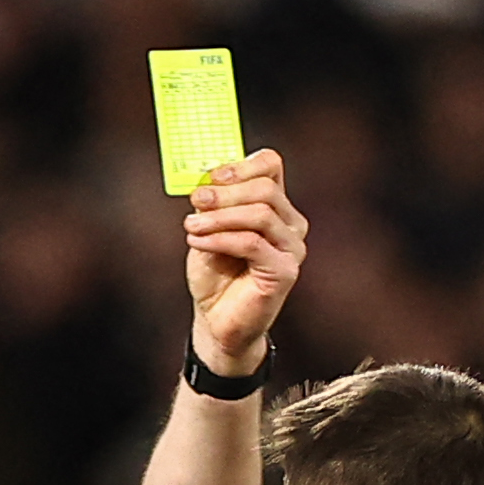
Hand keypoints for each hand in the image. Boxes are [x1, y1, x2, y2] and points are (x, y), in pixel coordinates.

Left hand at [182, 150, 306, 376]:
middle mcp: (290, 224)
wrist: (217, 319)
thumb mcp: (208, 227)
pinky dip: (221, 238)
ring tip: (191, 226)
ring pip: (261, 213)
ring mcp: (292, 248)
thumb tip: (205, 180)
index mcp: (274, 206)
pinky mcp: (285, 272)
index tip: (209, 178)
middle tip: (195, 202)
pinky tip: (198, 241)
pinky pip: (252, 243)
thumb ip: (212, 203)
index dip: (239, 166)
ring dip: (220, 216)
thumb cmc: (215, 273)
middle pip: (266, 188)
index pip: (270, 166)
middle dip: (225, 192)